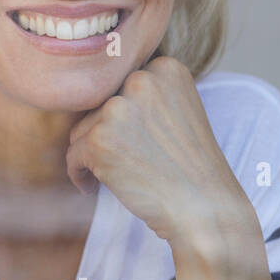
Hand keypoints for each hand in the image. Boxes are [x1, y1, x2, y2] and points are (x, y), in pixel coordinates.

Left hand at [64, 56, 257, 252]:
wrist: (206, 211)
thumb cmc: (192, 169)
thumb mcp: (179, 113)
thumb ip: (145, 97)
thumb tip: (100, 97)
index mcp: (166, 68)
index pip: (120, 87)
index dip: (124, 119)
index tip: (137, 141)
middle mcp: (141, 80)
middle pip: (98, 106)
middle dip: (106, 135)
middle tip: (128, 161)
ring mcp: (118, 109)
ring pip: (82, 130)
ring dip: (93, 155)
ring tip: (122, 176)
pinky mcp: (98, 139)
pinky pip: (72, 157)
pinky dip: (80, 175)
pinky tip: (95, 188)